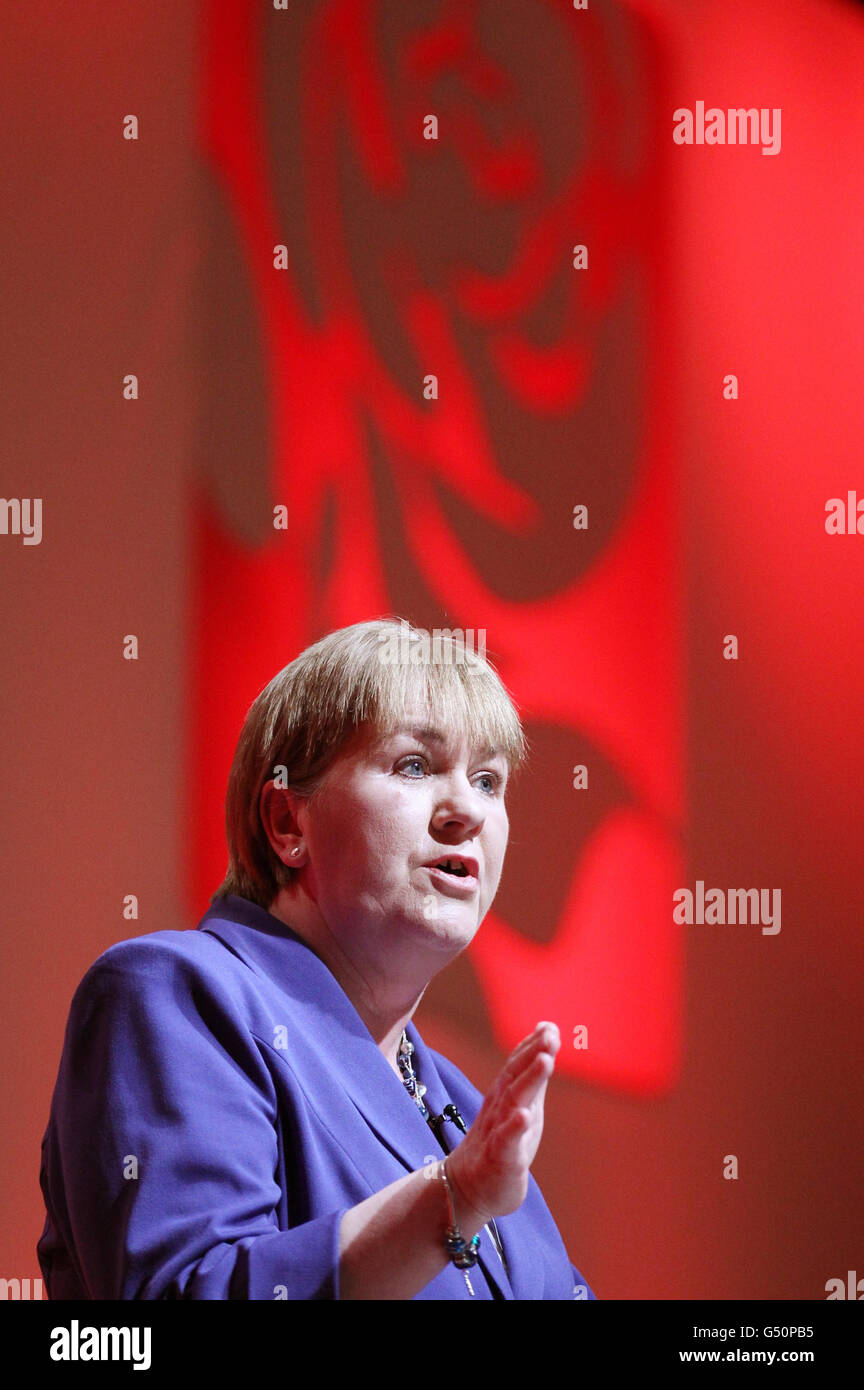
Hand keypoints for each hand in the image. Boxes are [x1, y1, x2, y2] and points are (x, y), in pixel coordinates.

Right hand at [445, 1021, 559, 1226]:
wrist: (467, 1189)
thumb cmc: (501, 1143)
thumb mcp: (522, 1106)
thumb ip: (534, 1076)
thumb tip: (548, 1041)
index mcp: (505, 1094)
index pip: (517, 1063)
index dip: (533, 1044)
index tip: (550, 1026)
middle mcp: (500, 1108)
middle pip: (516, 1075)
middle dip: (533, 1053)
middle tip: (550, 1034)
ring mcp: (498, 1132)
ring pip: (514, 1102)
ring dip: (529, 1080)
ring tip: (545, 1061)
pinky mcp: (500, 1158)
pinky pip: (506, 1141)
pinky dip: (514, 1127)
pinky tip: (524, 1116)